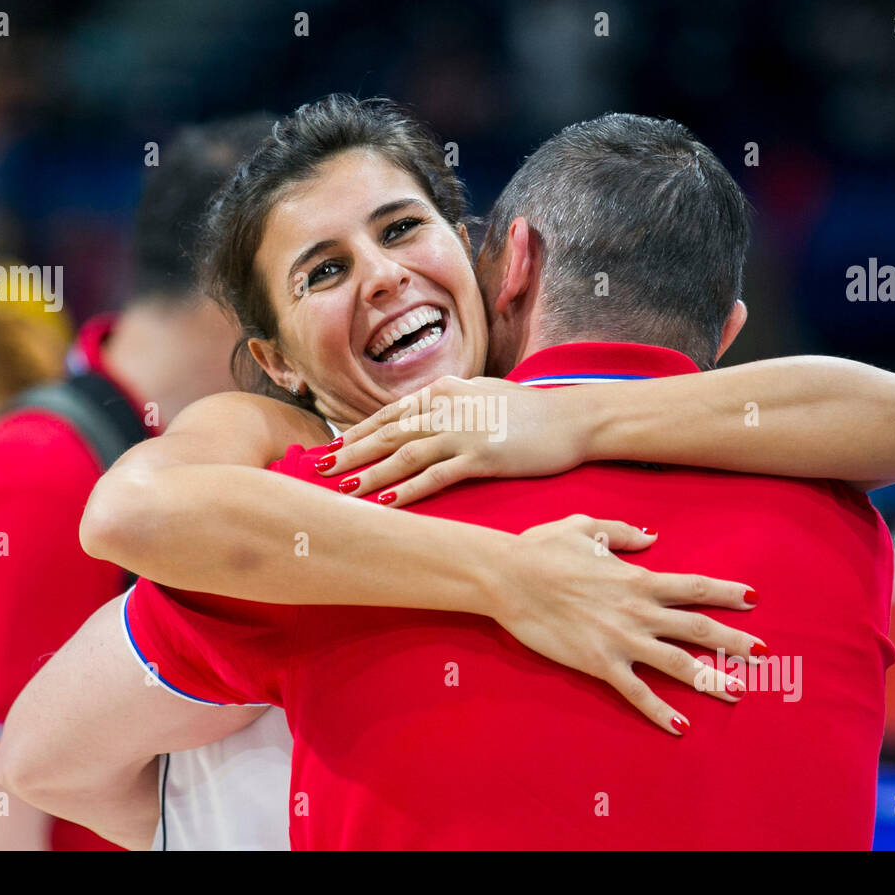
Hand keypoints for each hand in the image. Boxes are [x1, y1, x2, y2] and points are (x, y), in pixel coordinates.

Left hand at [321, 375, 586, 504]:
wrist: (573, 420)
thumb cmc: (531, 411)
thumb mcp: (484, 395)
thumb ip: (452, 401)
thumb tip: (427, 410)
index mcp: (446, 392)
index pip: (391, 414)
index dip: (359, 432)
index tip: (334, 447)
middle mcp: (449, 408)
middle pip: (389, 433)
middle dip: (352, 452)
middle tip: (320, 469)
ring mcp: (464, 431)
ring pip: (405, 454)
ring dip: (371, 473)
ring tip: (343, 491)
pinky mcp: (482, 457)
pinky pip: (436, 476)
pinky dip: (407, 489)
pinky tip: (386, 502)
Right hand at [483, 515, 765, 734]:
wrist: (508, 577)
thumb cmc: (541, 548)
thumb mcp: (584, 526)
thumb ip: (621, 532)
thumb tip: (650, 536)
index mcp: (637, 578)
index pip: (694, 587)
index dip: (726, 593)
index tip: (753, 598)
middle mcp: (638, 610)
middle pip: (698, 628)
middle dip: (733, 641)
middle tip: (763, 654)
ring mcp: (621, 639)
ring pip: (678, 664)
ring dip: (711, 678)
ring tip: (738, 692)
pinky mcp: (599, 663)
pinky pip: (636, 692)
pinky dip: (659, 710)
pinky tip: (679, 725)